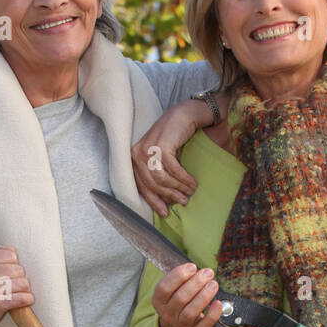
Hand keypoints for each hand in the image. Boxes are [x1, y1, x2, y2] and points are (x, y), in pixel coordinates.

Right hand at [0, 247, 33, 326]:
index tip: (8, 273)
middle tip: (11, 286)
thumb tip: (14, 252)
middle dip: (19, 278)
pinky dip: (26, 300)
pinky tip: (21, 301)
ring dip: (24, 290)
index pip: (11, 254)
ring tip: (15, 293)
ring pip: (24, 283)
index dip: (13, 264)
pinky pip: (23, 298)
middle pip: (19, 269)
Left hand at [132, 95, 225, 216]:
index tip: (165, 212)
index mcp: (134, 158)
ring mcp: (148, 149)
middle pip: (152, 184)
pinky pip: (173, 170)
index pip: (141, 185)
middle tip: (183, 202)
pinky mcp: (162, 146)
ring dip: (178, 188)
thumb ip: (157, 173)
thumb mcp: (160, 157)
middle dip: (169, 196)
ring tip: (189, 192)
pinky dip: (184, 179)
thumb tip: (164, 198)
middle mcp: (137, 154)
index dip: (153, 201)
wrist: (183, 114)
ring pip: (162, 179)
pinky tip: (192, 183)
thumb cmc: (173, 137)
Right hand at [153, 263, 222, 326]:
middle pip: (180, 298)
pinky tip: (218, 303)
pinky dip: (212, 314)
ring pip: (191, 311)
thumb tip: (196, 270)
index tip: (192, 267)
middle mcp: (168, 314)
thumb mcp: (171, 293)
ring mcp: (181, 326)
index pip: (164, 288)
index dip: (178, 276)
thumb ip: (180, 281)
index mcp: (159, 301)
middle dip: (196, 283)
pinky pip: (204, 325)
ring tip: (213, 284)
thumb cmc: (177, 305)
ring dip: (204, 296)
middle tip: (208, 273)